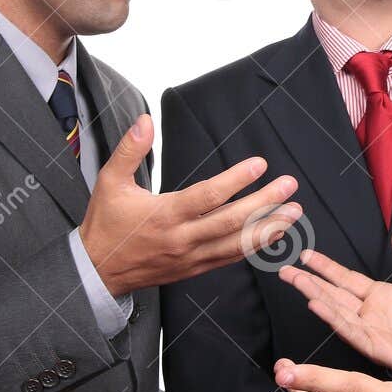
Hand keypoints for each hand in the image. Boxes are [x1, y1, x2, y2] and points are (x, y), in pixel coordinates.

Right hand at [78, 114, 301, 295]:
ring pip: (236, 244)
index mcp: (164, 215)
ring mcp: (191, 257)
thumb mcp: (110, 181)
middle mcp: (182, 239)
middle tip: (289, 186)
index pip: (207, 196)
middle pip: (231, 221)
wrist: (97, 271)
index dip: (236, 180)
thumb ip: (130, 150)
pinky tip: (273, 234)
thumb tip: (145, 120)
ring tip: (294, 212)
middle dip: (264, 203)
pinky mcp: (195, 269)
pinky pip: (229, 258)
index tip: (260, 164)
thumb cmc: (106, 223)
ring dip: (268, 228)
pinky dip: (254, 247)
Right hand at [278, 230, 391, 377]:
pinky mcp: (375, 345)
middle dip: (309, 281)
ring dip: (315, 294)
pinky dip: (332, 316)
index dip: (326, 267)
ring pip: (335, 309)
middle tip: (285, 271)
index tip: (306, 255)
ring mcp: (371, 329)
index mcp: (382, 296)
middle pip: (333, 293)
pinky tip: (317, 303)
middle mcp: (371, 313)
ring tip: (295, 280)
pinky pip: (349, 329)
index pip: (346, 279)